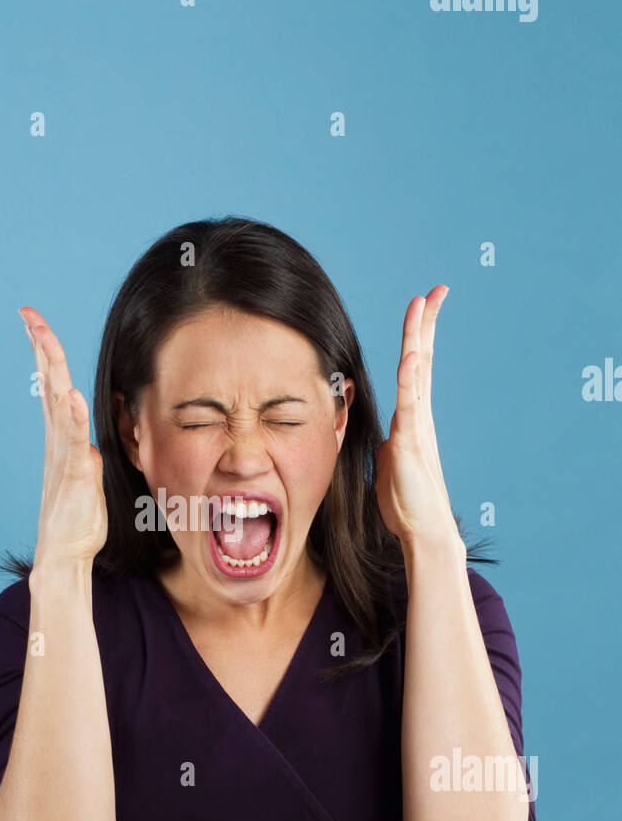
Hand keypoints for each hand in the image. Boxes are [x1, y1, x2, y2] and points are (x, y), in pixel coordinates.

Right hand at [19, 307, 107, 572]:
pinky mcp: (74, 472)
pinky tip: (67, 393)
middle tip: (27, 313)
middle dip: (40, 346)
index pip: (52, 385)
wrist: (66, 553)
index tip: (32, 322)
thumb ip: (84, 458)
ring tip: (43, 337)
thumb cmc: (77, 520)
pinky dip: (70, 415)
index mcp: (61, 436)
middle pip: (48, 382)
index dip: (44, 353)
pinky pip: (72, 438)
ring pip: (56, 402)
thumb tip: (87, 447)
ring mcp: (64, 453)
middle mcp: (58, 439)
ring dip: (52, 369)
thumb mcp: (86, 479)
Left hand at [375, 286, 459, 548]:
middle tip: (436, 290)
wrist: (422, 529)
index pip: (414, 368)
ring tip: (422, 305)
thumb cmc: (406, 502)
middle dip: (426, 323)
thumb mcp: (391, 463)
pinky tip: (412, 354)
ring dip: (418, 337)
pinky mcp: (410, 442)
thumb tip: (385, 438)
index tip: (423, 306)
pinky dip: (410, 377)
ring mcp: (416, 426)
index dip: (418, 336)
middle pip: (421, 359)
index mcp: (412, 417)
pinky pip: (410, 404)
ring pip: (416, 373)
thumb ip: (389, 444)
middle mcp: (418, 415)